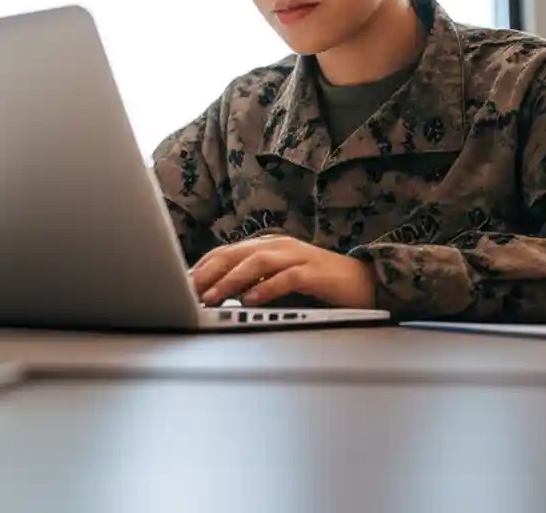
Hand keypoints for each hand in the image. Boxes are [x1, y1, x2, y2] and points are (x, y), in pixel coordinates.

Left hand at [190, 235, 376, 308]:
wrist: (364, 284)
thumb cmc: (317, 285)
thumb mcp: (277, 281)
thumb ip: (250, 283)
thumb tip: (214, 295)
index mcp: (267, 246)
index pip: (226, 252)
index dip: (202, 266)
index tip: (181, 284)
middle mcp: (279, 247)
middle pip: (236, 253)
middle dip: (208, 272)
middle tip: (188, 290)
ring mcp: (298, 257)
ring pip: (257, 262)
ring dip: (231, 280)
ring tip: (212, 297)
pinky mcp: (315, 273)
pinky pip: (287, 278)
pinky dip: (266, 288)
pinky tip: (251, 300)